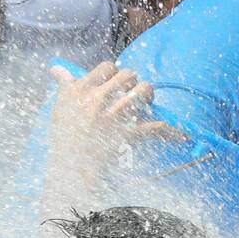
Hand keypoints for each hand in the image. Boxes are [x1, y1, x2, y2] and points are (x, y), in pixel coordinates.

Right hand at [45, 61, 183, 191]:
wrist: (70, 170)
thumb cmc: (64, 139)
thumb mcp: (59, 109)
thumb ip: (63, 85)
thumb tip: (56, 68)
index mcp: (82, 91)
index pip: (106, 67)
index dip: (114, 72)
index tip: (114, 80)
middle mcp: (98, 101)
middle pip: (127, 75)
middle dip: (133, 81)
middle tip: (132, 90)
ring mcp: (114, 118)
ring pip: (143, 92)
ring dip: (147, 94)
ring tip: (146, 101)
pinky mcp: (127, 136)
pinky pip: (155, 128)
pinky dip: (170, 131)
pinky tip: (182, 135)